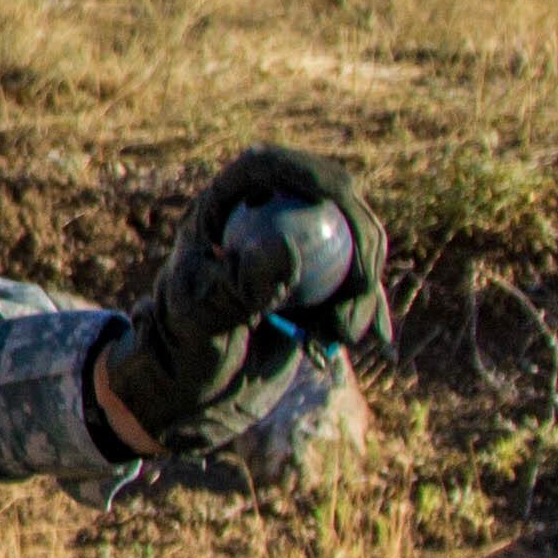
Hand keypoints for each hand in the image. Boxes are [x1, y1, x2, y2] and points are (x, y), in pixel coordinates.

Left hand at [95, 145, 390, 458]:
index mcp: (222, 208)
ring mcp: (296, 250)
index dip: (310, 171)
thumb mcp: (205, 317)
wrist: (193, 390)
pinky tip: (374, 337)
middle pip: (326, 202)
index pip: (268, 168)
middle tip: (363, 281)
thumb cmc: (183, 347)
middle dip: (359, 237)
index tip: (344, 194)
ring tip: (341, 335)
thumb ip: (243, 283)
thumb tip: (290, 248)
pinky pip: (357, 286)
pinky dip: (365, 309)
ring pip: (351, 247)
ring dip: (361, 288)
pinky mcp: (320, 284)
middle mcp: (263, 220)